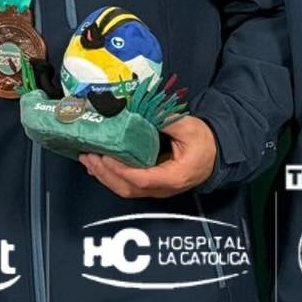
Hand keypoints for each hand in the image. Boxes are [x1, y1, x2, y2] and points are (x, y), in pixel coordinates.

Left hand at [79, 114, 217, 198]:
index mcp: (174, 176)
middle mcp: (163, 188)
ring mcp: (156, 189)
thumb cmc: (202, 141)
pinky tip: (96, 165)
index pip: (144, 179)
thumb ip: (166, 120)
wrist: (214, 154)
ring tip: (87, 157)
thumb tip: (141, 112)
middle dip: (105, 173)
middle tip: (88, 154)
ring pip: (126, 189)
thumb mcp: (188, 126)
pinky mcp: (150, 185)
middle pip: (129, 188)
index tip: (106, 156)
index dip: (122, 170)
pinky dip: (110, 176)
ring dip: (104, 175)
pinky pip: (127, 185)